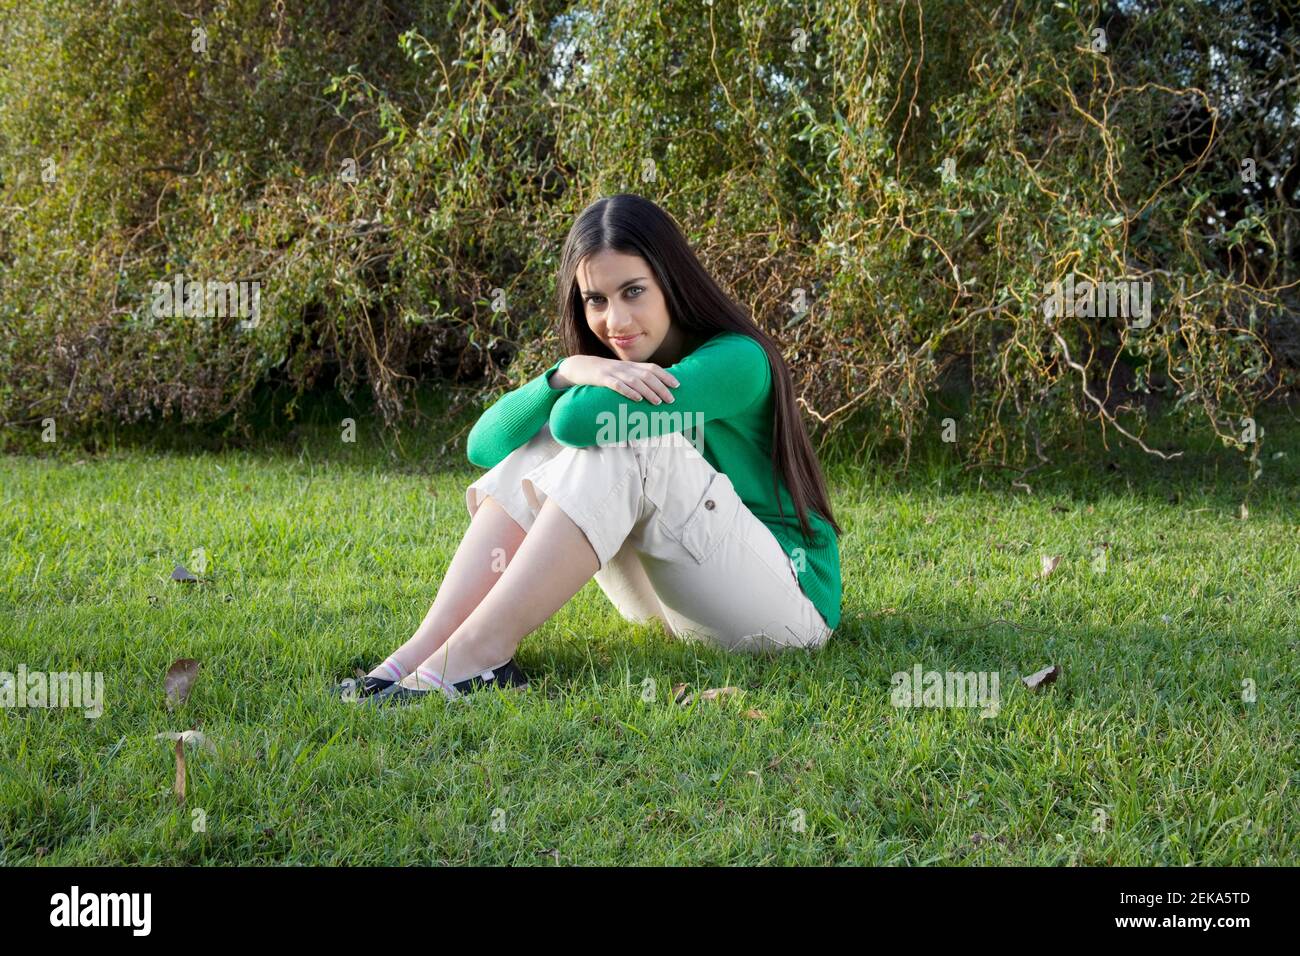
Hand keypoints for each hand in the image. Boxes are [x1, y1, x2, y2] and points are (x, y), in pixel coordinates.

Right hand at [554, 355, 679, 403]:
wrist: (580, 366)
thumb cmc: (604, 373)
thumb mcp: (621, 373)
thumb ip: (635, 378)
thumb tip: (653, 389)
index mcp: (631, 366)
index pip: (653, 368)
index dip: (666, 376)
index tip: (678, 385)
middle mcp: (625, 368)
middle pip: (647, 376)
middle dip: (661, 387)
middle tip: (671, 399)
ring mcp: (614, 372)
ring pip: (635, 381)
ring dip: (649, 392)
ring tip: (658, 402)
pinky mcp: (603, 379)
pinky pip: (617, 385)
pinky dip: (629, 392)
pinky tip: (637, 399)